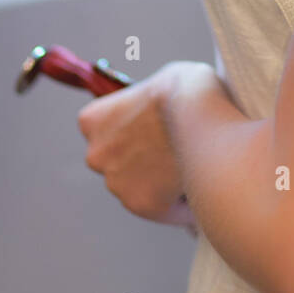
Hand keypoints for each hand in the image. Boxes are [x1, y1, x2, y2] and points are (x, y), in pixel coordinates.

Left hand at [77, 61, 214, 228]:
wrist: (199, 114)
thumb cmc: (183, 90)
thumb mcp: (157, 84)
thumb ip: (147, 107)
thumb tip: (161, 116)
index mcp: (92, 120)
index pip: (104, 132)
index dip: (133, 132)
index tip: (154, 131)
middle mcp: (96, 155)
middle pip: (120, 164)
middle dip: (145, 162)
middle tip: (177, 150)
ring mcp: (117, 183)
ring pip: (142, 189)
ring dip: (163, 184)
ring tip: (195, 167)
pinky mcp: (142, 206)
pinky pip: (166, 209)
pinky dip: (182, 202)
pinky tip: (201, 183)